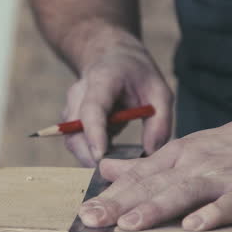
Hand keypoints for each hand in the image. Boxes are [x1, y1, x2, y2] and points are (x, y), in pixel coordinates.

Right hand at [62, 30, 172, 166]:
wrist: (110, 58)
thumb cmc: (136, 74)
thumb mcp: (159, 90)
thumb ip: (160, 120)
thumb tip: (151, 152)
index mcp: (102, 81)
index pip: (92, 108)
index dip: (94, 133)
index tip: (100, 156)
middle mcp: (79, 94)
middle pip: (74, 130)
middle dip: (89, 154)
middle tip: (112, 174)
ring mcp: (70, 107)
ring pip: (72, 139)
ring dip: (89, 157)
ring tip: (114, 167)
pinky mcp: (70, 121)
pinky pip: (76, 142)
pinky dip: (90, 154)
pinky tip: (109, 158)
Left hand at [78, 115, 231, 230]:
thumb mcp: (184, 148)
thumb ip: (145, 164)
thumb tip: (105, 168)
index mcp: (177, 156)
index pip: (137, 177)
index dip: (110, 195)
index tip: (83, 212)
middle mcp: (195, 164)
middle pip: (152, 185)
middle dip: (120, 203)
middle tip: (92, 220)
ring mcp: (224, 177)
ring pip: (185, 192)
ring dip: (156, 208)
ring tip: (130, 225)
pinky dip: (213, 214)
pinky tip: (195, 226)